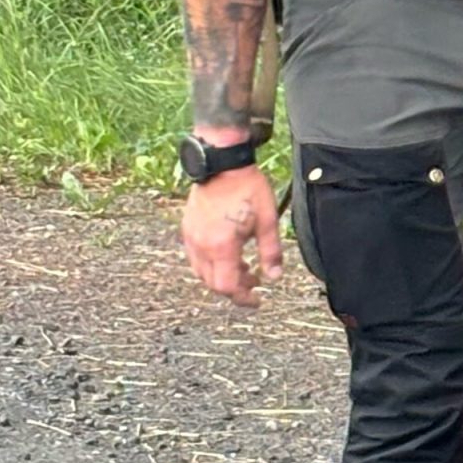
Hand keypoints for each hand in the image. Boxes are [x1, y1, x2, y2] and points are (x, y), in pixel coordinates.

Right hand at [181, 164, 283, 306]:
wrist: (222, 162)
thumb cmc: (247, 188)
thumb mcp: (268, 221)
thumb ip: (271, 253)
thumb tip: (274, 277)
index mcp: (222, 246)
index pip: (227, 286)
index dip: (242, 298)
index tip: (256, 300)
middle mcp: (201, 245)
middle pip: (213, 283)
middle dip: (234, 288)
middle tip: (253, 281)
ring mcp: (191, 237)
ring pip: (202, 272)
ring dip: (222, 276)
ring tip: (243, 267)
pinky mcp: (187, 228)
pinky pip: (195, 257)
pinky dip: (211, 264)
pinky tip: (227, 254)